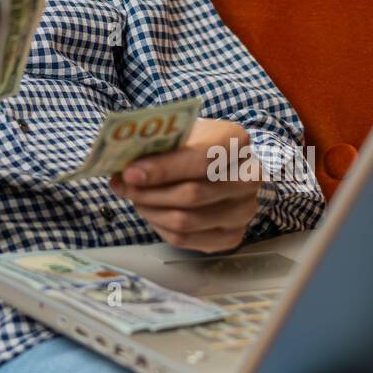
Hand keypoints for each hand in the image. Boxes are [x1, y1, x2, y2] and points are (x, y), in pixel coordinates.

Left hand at [109, 118, 257, 253]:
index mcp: (236, 141)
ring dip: (150, 210)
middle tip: (123, 186)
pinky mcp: (233, 236)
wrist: (216, 161)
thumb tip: (125, 170)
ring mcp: (244, 210)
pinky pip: (186, 240)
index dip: (163, 169)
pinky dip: (160, 227)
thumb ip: (155, 146)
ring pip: (186, 221)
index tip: (130, 173)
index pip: (201, 159)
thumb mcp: (178, 132)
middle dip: (149, 192)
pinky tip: (151, 210)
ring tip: (134, 197)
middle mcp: (249, 177)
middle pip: (192, 194)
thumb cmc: (191, 143)